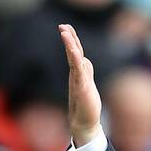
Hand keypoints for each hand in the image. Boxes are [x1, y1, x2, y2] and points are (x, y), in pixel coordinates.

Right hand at [59, 22, 102, 145]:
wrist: (84, 125)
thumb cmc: (86, 107)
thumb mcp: (88, 84)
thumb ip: (86, 72)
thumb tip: (85, 60)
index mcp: (79, 73)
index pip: (76, 53)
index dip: (72, 40)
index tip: (66, 27)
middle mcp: (77, 75)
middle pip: (73, 52)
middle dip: (69, 38)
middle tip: (62, 26)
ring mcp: (79, 80)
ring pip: (74, 58)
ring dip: (69, 44)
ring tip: (64, 32)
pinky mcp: (81, 87)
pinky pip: (77, 69)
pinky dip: (74, 58)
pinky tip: (72, 50)